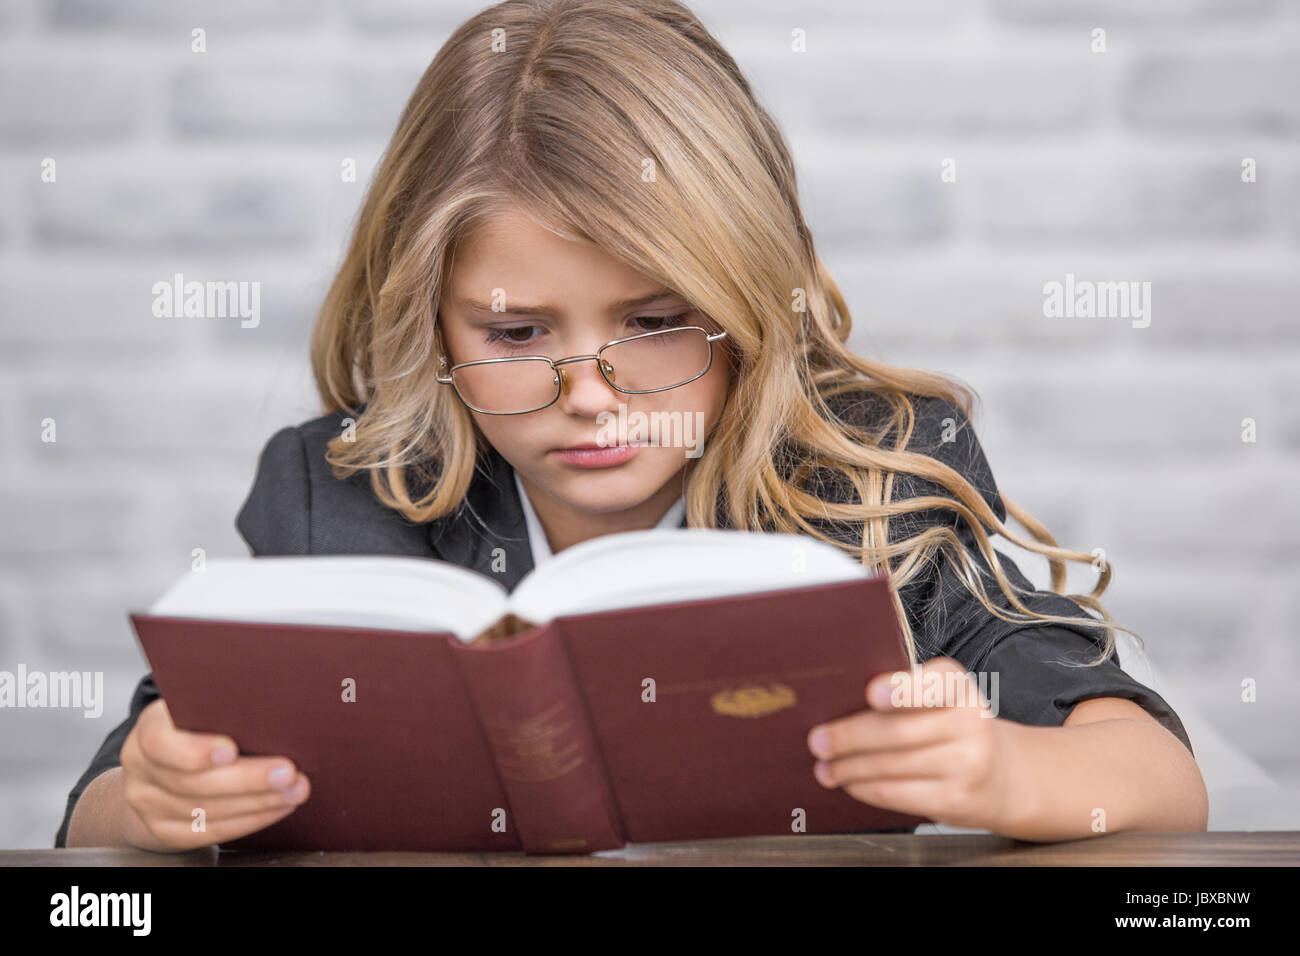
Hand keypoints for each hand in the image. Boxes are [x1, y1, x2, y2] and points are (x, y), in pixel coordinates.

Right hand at [118, 698, 310, 850]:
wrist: (152, 775)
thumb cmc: (190, 730)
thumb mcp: (195, 709)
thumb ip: (220, 707)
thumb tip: (272, 706)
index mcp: (149, 730)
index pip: (159, 741)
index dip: (193, 750)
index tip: (230, 749)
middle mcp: (142, 769)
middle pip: (192, 782)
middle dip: (247, 779)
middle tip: (287, 772)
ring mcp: (149, 804)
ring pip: (204, 810)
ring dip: (258, 801)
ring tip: (294, 789)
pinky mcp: (165, 831)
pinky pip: (209, 831)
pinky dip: (250, 819)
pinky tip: (278, 806)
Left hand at [806, 656, 1020, 831]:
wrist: (1001, 776)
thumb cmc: (951, 728)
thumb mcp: (941, 702)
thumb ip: (901, 695)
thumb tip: (835, 704)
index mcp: (960, 688)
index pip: (938, 682)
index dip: (903, 688)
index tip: (871, 693)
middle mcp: (970, 724)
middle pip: (899, 730)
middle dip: (850, 737)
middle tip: (817, 740)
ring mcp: (967, 765)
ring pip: (892, 766)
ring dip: (850, 768)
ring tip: (825, 767)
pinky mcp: (956, 800)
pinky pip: (898, 793)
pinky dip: (865, 788)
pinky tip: (849, 783)